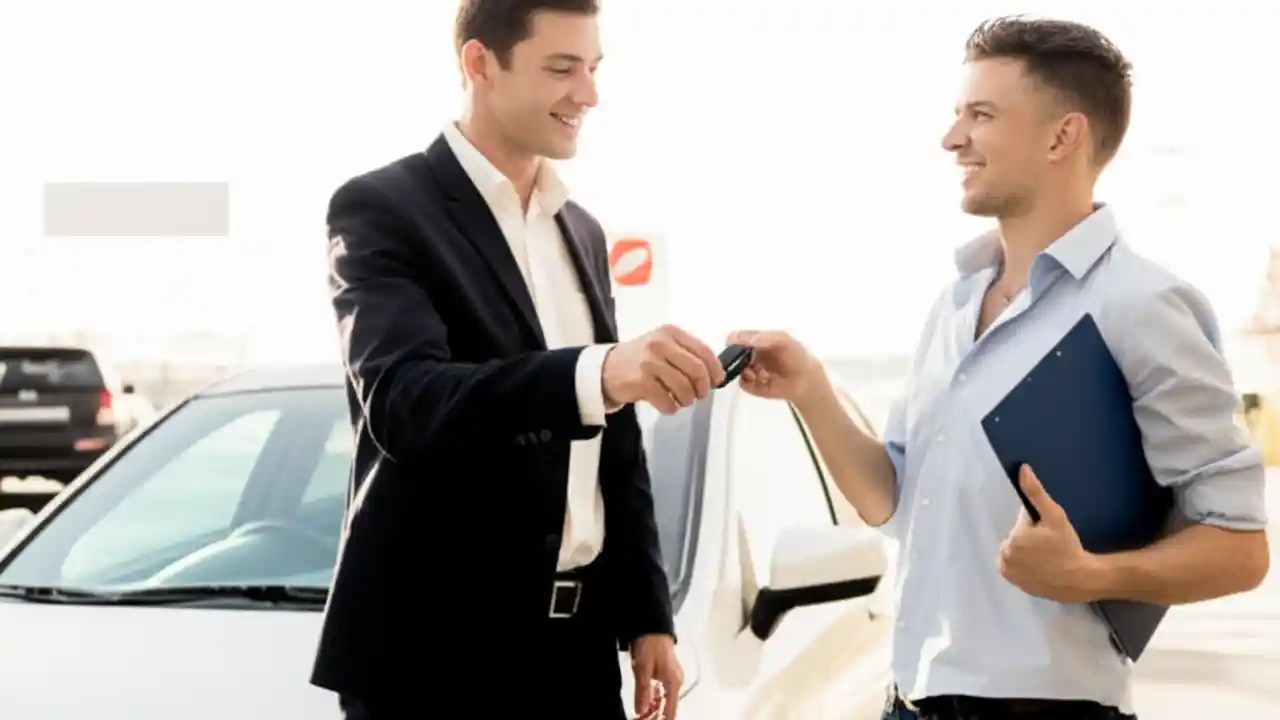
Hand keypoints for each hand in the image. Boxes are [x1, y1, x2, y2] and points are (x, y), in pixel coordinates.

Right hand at [603, 325, 723, 414]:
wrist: (606, 369)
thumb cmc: (640, 359)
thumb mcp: (663, 345)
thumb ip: (686, 353)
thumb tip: (714, 373)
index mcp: (671, 332)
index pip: (704, 351)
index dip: (715, 370)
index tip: (716, 381)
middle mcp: (660, 344)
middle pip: (697, 370)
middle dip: (703, 387)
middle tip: (699, 394)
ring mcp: (650, 362)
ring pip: (684, 388)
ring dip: (687, 400)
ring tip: (681, 400)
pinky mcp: (641, 381)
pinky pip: (667, 401)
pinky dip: (671, 408)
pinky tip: (667, 405)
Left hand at [631, 634, 682, 719]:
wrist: (652, 626)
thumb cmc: (651, 642)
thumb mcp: (642, 669)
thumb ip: (643, 691)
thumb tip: (641, 709)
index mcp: (673, 682)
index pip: (670, 710)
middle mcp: (675, 681)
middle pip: (667, 706)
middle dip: (655, 715)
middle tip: (641, 719)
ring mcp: (672, 677)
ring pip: (664, 699)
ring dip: (653, 708)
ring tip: (641, 714)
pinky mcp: (667, 672)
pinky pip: (662, 691)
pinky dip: (654, 698)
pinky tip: (646, 701)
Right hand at [724, 330, 821, 403]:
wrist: (805, 378)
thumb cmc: (795, 355)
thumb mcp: (783, 340)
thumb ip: (766, 338)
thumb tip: (749, 340)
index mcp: (754, 340)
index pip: (735, 338)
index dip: (734, 342)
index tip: (739, 346)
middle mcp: (749, 354)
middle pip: (732, 355)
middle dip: (737, 359)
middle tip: (747, 361)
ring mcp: (749, 370)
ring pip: (736, 370)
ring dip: (744, 371)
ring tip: (756, 373)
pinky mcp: (752, 385)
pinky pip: (743, 384)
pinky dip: (750, 382)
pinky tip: (761, 380)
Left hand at [998, 464, 1099, 602]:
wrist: (1080, 580)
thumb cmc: (1068, 547)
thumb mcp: (1056, 517)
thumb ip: (1036, 493)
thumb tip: (1022, 469)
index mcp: (1013, 537)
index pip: (1022, 523)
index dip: (1037, 525)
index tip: (1050, 534)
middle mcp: (1005, 555)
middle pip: (1017, 536)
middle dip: (1031, 538)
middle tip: (1050, 546)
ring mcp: (1009, 571)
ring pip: (1015, 550)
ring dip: (1027, 551)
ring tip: (1047, 557)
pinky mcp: (1013, 582)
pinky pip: (1014, 566)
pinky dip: (1023, 565)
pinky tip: (1039, 566)